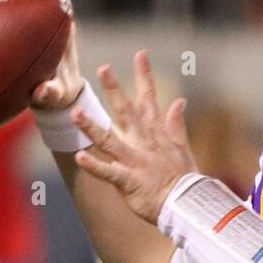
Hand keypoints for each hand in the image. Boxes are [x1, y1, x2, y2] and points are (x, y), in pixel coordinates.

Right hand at [0, 0, 83, 109]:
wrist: (52, 98)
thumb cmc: (57, 95)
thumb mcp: (55, 96)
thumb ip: (51, 93)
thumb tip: (42, 91)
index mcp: (62, 34)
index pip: (62, 2)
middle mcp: (47, 25)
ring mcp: (31, 27)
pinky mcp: (18, 32)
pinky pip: (5, 12)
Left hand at [70, 52, 196, 223]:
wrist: (187, 208)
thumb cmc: (184, 180)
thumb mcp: (183, 149)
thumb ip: (176, 125)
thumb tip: (179, 101)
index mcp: (156, 135)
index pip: (150, 100)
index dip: (144, 76)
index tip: (140, 55)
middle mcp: (144, 144)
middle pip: (127, 112)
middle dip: (115, 90)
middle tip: (103, 68)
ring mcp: (136, 162)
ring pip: (110, 140)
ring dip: (92, 127)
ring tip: (75, 113)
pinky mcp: (129, 182)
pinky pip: (109, 172)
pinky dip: (94, 165)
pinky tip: (79, 156)